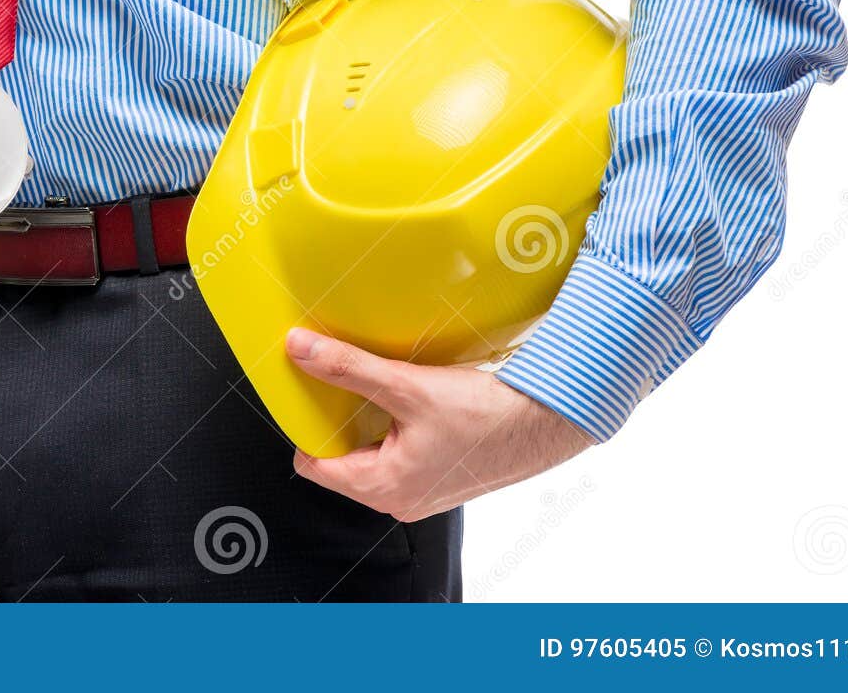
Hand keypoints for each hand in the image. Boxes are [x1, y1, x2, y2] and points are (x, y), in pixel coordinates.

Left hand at [285, 327, 591, 520]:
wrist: (546, 421)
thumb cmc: (487, 417)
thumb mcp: (406, 387)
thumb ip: (347, 369)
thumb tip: (302, 350)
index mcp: (384, 488)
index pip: (314, 466)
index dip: (305, 426)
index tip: (304, 393)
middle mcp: (400, 498)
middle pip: (341, 460)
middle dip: (336, 422)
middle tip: (337, 382)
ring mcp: (420, 490)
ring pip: (371, 454)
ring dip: (366, 422)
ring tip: (373, 386)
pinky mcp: (438, 476)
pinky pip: (398, 453)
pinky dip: (393, 426)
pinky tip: (405, 399)